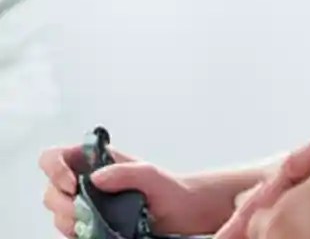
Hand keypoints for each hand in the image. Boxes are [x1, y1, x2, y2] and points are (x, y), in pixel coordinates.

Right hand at [39, 144, 228, 236]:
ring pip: (57, 213)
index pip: (53, 157)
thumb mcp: (152, 175)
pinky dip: (75, 234)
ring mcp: (85, 203)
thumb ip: (127, 172)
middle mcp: (85, 180)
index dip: (54, 169)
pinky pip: (68, 230)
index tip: (73, 184)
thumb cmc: (168, 189)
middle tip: (84, 212)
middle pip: (51, 190)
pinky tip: (94, 233)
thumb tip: (97, 178)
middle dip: (62, 203)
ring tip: (95, 224)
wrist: (180, 213)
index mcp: (94, 161)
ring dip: (69, 221)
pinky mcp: (89, 223)